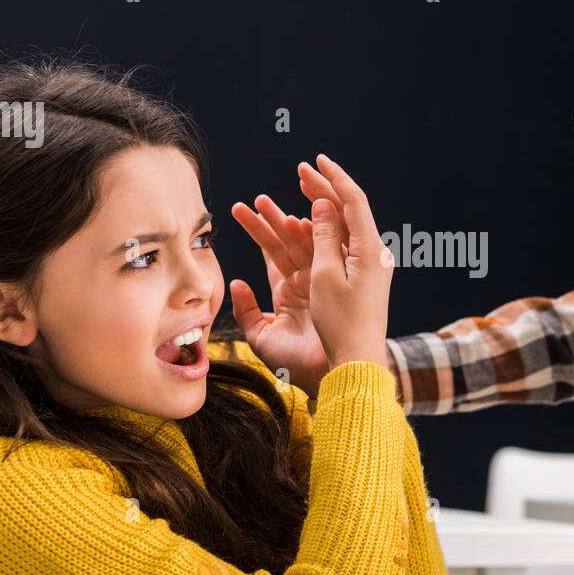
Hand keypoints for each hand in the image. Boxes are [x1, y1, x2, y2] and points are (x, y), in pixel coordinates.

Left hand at [229, 194, 329, 397]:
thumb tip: (236, 283)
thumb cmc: (294, 364)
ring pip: (303, 243)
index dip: (258, 233)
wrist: (327, 376)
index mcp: (288, 294)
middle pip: (287, 243)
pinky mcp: (337, 282)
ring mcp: (322, 280)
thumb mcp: (260, 336)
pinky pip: (325, 252)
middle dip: (271, 220)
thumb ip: (246, 311)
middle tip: (256, 198)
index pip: (272, 256)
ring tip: (266, 201)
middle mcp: (306, 283)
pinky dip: (313, 235)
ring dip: (286, 222)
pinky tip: (297, 218)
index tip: (242, 210)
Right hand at [304, 154, 392, 369]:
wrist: (356, 360)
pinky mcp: (357, 280)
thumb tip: (325, 205)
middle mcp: (372, 254)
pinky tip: (302, 225)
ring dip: (313, 211)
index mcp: (370, 249)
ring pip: (337, 228)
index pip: (353, 201)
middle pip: (346, 211)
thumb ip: (325, 236)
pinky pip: (336, 247)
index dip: (334, 178)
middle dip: (322, 189)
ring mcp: (365, 267)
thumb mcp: (326, 275)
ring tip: (292, 194)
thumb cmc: (341, 323)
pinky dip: (317, 233)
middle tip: (302, 171)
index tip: (316, 161)